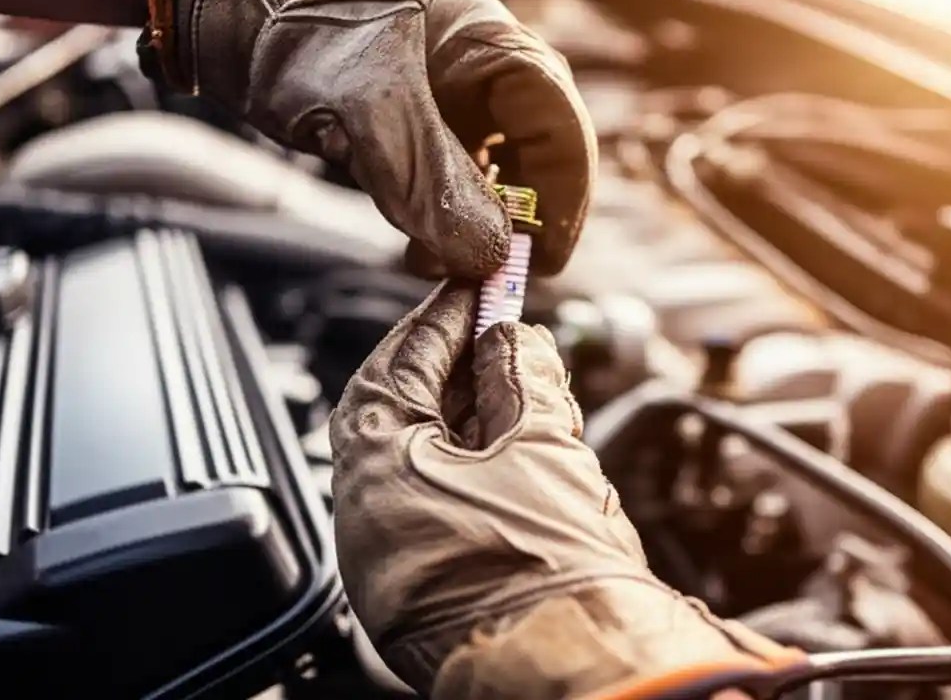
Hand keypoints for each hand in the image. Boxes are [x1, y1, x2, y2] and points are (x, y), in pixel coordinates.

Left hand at [144, 0, 595, 277]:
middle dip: (518, 219)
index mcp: (489, 44)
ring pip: (493, 172)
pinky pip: (449, 177)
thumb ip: (432, 183)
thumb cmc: (290, 29)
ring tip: (446, 264)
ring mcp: (446, 94)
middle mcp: (479, 68)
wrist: (214, 14)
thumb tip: (490, 255)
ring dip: (479, 227)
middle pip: (536, 153)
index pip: (559, 127)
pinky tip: (418, 246)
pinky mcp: (411, 120)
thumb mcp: (366, 110)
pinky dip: (442, 218)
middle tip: (493, 273)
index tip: (541, 259)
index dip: (561, 198)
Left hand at [329, 282, 801, 698]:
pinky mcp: (419, 591)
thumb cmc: (559, 576)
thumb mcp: (545, 447)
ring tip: (516, 384)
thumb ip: (523, 376)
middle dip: (453, 366)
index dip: (443, 319)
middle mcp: (363, 518)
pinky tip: (508, 447)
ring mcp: (386, 560)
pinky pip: (429, 505)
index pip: (397, 364)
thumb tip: (513, 338)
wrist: (588, 675)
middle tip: (497, 330)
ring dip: (463, 415)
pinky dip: (464, 467)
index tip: (475, 288)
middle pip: (398, 412)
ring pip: (415, 460)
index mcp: (376, 471)